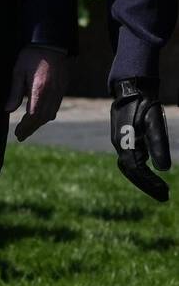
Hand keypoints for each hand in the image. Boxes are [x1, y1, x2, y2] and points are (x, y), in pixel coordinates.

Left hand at [5, 45, 67, 140]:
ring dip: (38, 124)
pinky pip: (55, 107)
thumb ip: (15, 92)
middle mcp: (52, 93)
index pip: (33, 114)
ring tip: (27, 130)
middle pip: (42, 118)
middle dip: (31, 128)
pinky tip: (39, 118)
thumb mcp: (18, 71)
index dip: (25, 126)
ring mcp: (59, 91)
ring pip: (50, 114)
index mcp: (39, 89)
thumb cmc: (31, 56)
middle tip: (20, 136)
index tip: (17, 133)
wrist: (51, 44)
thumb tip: (8, 110)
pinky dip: (46, 116)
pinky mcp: (62, 89)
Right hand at [110, 77, 169, 201]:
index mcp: (125, 143)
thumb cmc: (144, 104)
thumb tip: (164, 169)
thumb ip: (158, 144)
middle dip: (147, 185)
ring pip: (128, 167)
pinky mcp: (123, 138)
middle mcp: (119, 144)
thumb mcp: (154, 123)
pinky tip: (150, 173)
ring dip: (143, 180)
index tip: (165, 192)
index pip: (136, 170)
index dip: (150, 182)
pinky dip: (139, 170)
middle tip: (164, 197)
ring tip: (159, 189)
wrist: (131, 88)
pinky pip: (129, 160)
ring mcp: (119, 142)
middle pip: (131, 172)